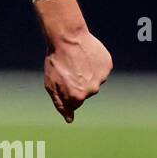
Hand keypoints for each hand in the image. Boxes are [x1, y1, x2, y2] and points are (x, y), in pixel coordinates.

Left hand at [35, 0, 112, 122]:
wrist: (67, 37)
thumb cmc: (56, 61)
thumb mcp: (51, 85)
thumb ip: (61, 105)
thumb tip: (69, 120)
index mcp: (77, 97)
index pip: (74, 103)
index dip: (67, 90)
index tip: (63, 79)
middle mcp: (92, 90)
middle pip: (86, 91)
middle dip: (78, 82)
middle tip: (70, 68)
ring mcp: (101, 78)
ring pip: (94, 80)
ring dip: (87, 73)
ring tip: (77, 60)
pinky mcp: (107, 66)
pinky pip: (101, 69)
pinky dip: (95, 64)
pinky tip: (86, 56)